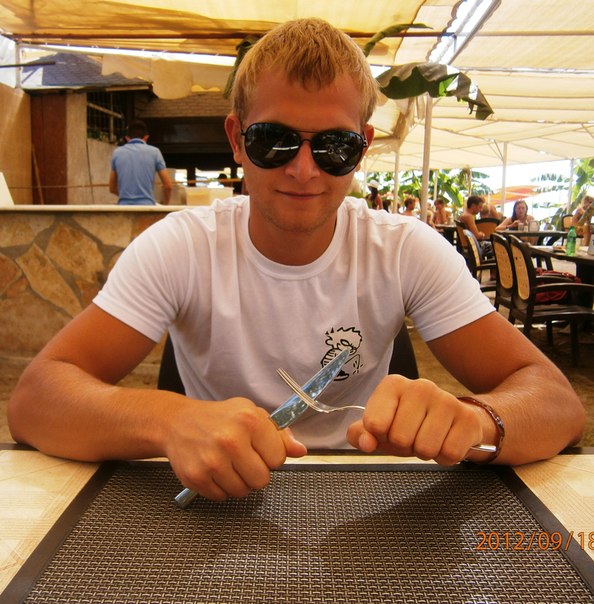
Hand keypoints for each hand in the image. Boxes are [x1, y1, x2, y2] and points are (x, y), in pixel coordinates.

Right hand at [165, 397, 306, 499]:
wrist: (178, 422)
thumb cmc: (220, 418)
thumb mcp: (252, 415)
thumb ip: (279, 434)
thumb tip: (300, 451)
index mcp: (249, 420)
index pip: (278, 458)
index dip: (271, 456)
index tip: (260, 448)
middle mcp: (231, 440)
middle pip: (262, 480)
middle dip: (256, 472)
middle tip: (244, 459)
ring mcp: (212, 460)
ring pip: (243, 492)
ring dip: (239, 482)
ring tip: (228, 464)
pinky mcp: (196, 477)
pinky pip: (222, 497)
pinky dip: (221, 488)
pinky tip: (214, 470)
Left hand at [347, 376, 486, 464]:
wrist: (451, 421)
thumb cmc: (409, 423)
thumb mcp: (380, 428)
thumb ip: (361, 434)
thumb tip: (366, 443)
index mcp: (393, 385)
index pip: (374, 423)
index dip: (379, 436)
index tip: (387, 430)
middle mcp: (420, 386)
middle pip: (400, 438)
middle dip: (405, 446)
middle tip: (412, 436)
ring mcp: (446, 400)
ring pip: (426, 448)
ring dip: (425, 453)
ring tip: (428, 438)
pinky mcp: (467, 418)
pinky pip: (450, 453)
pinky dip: (445, 457)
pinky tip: (445, 441)